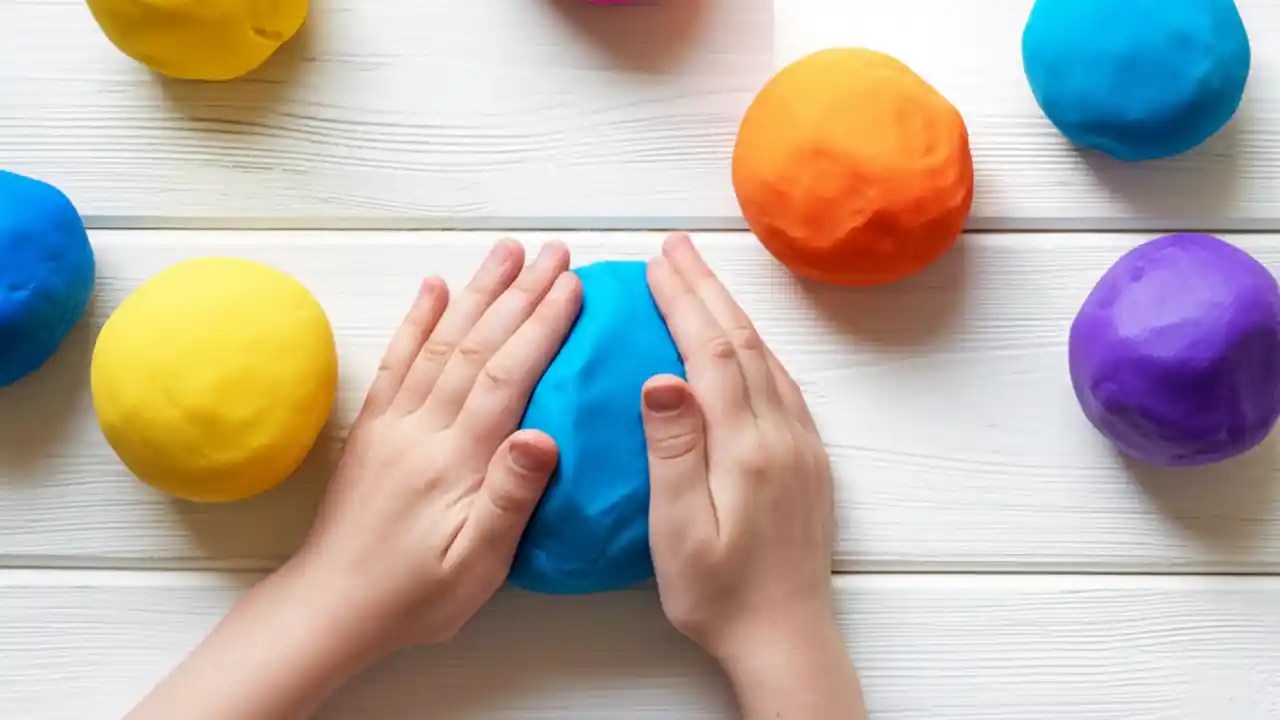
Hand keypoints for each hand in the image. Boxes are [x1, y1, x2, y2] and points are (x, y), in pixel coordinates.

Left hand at [127, 240, 583, 719]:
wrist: (330, 607)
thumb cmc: (415, 596)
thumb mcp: (477, 565)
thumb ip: (510, 498)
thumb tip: (543, 434)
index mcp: (455, 460)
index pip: (507, 376)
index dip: (541, 326)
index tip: (572, 285)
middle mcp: (422, 428)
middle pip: (477, 344)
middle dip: (518, 293)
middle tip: (553, 251)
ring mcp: (393, 422)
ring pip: (440, 341)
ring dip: (476, 292)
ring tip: (506, 252)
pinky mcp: (373, 428)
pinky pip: (397, 361)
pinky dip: (416, 319)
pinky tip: (434, 287)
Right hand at [641, 234, 864, 718]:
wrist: (786, 637)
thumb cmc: (720, 595)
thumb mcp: (679, 533)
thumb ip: (672, 451)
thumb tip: (661, 375)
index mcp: (746, 446)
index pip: (711, 352)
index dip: (684, 301)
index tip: (657, 263)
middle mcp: (781, 434)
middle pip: (741, 342)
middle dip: (707, 289)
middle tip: (676, 247)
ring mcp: (801, 445)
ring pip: (765, 357)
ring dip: (731, 312)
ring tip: (701, 279)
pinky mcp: (808, 459)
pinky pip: (781, 383)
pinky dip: (754, 347)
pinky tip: (740, 341)